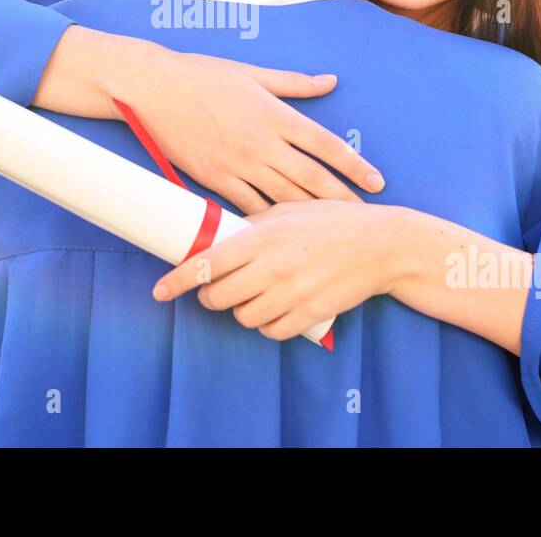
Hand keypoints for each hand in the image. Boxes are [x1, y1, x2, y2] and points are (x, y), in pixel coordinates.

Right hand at [114, 47, 385, 214]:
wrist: (154, 90)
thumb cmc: (203, 75)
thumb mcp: (253, 72)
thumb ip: (294, 83)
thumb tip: (330, 80)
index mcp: (274, 114)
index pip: (325, 144)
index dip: (354, 165)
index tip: (377, 181)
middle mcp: (261, 143)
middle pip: (311, 178)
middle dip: (342, 199)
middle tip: (366, 217)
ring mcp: (238, 165)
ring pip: (284, 197)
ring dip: (312, 216)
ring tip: (335, 232)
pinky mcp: (215, 181)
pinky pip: (247, 207)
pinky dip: (268, 223)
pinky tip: (285, 237)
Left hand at [151, 200, 403, 341]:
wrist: (381, 244)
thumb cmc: (333, 221)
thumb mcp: (289, 209)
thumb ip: (253, 223)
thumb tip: (220, 234)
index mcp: (261, 237)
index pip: (205, 264)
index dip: (176, 281)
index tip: (159, 291)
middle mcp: (271, 266)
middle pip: (217, 297)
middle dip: (210, 297)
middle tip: (217, 290)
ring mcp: (291, 292)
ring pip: (243, 317)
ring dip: (242, 310)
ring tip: (254, 295)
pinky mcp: (309, 313)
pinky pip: (272, 331)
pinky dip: (268, 324)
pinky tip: (275, 309)